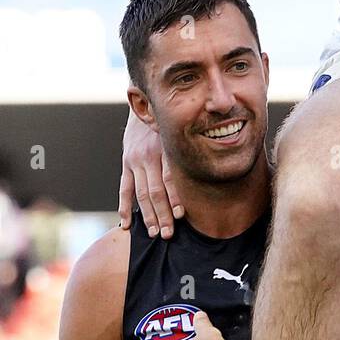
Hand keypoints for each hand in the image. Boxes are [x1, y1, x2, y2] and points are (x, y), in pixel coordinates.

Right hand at [119, 109, 182, 238]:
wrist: (145, 105)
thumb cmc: (172, 124)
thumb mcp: (182, 133)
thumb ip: (191, 151)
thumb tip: (214, 166)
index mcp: (164, 149)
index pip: (169, 178)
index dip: (174, 197)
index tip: (179, 216)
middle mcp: (148, 156)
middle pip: (154, 191)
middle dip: (161, 214)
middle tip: (167, 234)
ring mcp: (134, 161)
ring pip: (140, 193)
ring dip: (146, 215)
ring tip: (153, 233)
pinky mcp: (126, 163)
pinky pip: (124, 188)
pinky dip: (124, 207)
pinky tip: (126, 224)